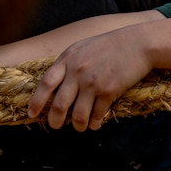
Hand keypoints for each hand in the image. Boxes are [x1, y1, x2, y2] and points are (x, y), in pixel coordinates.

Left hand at [27, 25, 152, 130]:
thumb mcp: (83, 47)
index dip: (37, 101)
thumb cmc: (111, 44)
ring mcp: (93, 82)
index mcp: (68, 59)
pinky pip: (97, 114)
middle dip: (55, 120)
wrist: (139, 43)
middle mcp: (77, 72)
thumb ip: (68, 62)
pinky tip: (95, 124)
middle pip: (59, 104)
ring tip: (79, 127)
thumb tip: (55, 82)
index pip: (45, 83)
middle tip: (55, 126)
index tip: (32, 113)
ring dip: (77, 125)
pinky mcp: (110, 91)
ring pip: (78, 114)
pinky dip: (94, 123)